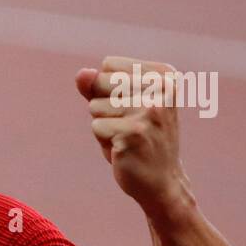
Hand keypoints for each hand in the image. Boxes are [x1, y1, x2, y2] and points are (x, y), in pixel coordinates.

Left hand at [76, 55, 192, 221]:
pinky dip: (104, 140)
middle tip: (129, 125)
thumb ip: (98, 85)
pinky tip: (125, 149)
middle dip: (104, 106)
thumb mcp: (120, 105)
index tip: (133, 106)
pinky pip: (96, 126)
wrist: (161, 181)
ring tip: (127, 137)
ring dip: (104, 125)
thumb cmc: (138, 138)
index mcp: (164, 75)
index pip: (109, 65)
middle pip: (100, 82)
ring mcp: (149, 110)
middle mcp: (161, 89)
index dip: (108, 88)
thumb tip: (81, 73)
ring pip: (96, 106)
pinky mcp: (134, 132)